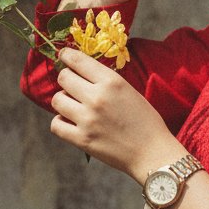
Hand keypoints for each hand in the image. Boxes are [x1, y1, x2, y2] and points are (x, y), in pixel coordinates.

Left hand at [49, 47, 184, 181]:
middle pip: (63, 78)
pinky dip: (60, 122)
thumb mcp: (130, 91)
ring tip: (74, 107)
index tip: (63, 55)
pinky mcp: (82, 139)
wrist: (152, 152)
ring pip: (57, 100)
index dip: (67, 55)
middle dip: (66, 80)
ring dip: (63, 101)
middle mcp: (97, 97)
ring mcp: (87, 119)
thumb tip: (81, 73)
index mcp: (112, 82)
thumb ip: (106, 81)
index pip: (78, 60)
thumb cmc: (146, 121)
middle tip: (72, 87)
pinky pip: (56, 125)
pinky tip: (70, 122)